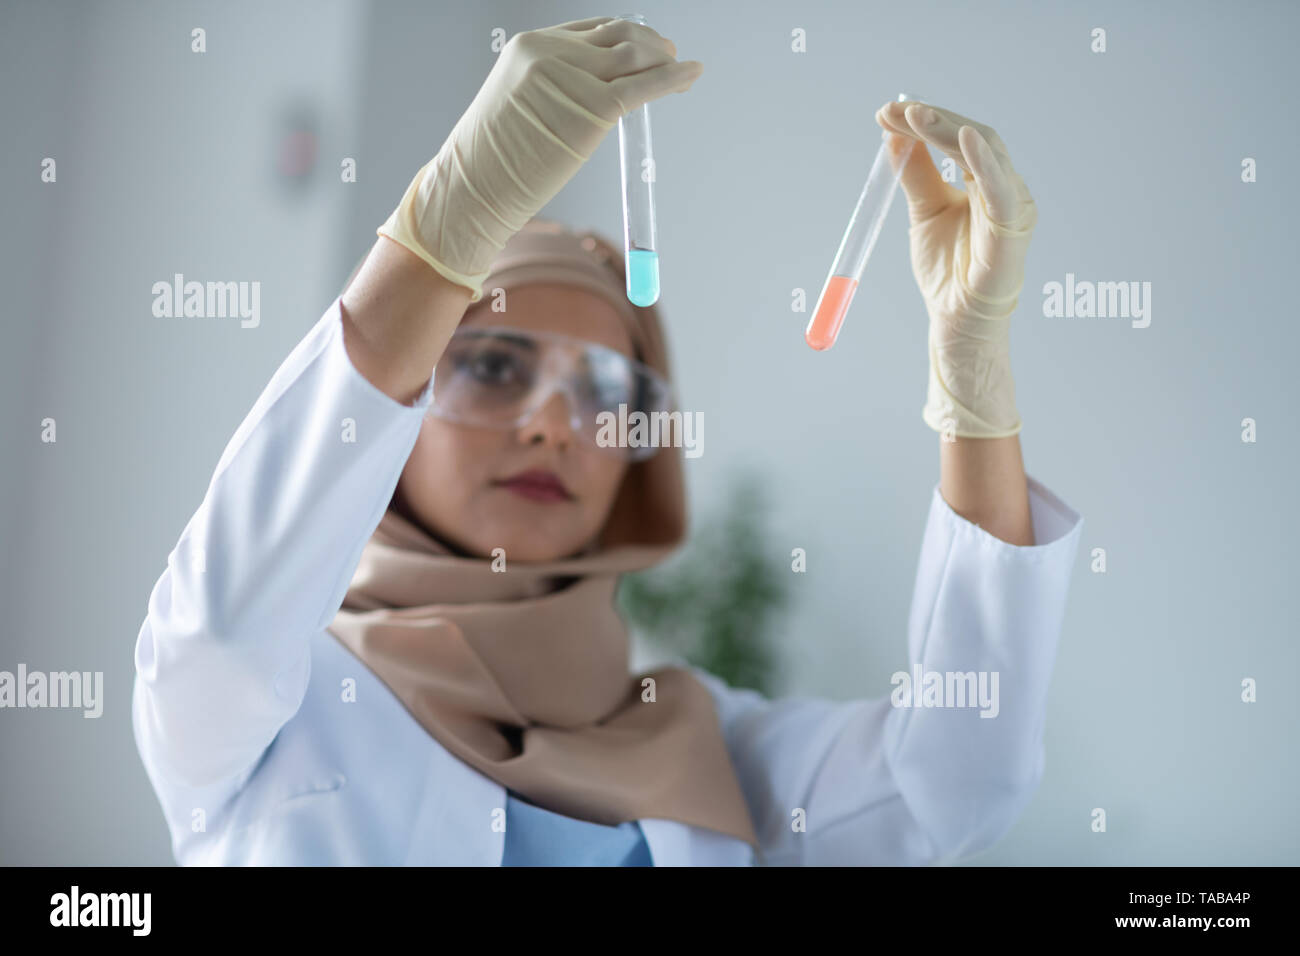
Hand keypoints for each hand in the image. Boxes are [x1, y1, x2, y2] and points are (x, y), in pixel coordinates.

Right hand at [379, 17, 702, 300]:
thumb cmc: (491, 165)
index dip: (626, 38)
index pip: (593, 29)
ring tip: (682, 74)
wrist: (472, 190)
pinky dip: (673, 78)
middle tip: (672, 59)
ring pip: (635, 57)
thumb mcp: (517, 106)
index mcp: (530, 45)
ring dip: (665, 63)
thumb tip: (593, 95)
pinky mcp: (591, 108)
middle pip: (618, 35)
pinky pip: (642, 87)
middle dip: (651, 46)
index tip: (648, 51)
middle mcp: (550, 51)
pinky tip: (692, 74)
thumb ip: (553, 89)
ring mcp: (571, 77)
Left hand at [875, 101, 1036, 437]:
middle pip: (972, 137)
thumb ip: (914, 174)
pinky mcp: (1013, 230)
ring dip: (948, 131)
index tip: (886, 112)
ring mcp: (1012, 206)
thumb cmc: (948, 271)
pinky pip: (1001, 189)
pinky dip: (983, 162)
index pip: (956, 138)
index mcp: (985, 181)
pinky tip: (964, 138)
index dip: (925, 121)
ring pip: (984, 154)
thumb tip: (893, 134)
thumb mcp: (924, 212)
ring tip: (915, 116)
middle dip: (933, 120)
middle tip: (896, 110)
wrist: (955, 321)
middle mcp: (1003, 187)